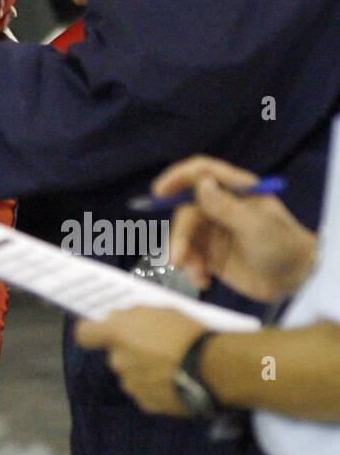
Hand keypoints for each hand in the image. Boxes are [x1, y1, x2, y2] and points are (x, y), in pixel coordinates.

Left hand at [74, 307, 208, 415]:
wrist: (212, 368)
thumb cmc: (186, 332)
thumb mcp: (159, 310)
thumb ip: (133, 316)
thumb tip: (117, 320)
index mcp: (116, 334)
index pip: (84, 335)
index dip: (93, 333)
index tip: (105, 332)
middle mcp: (118, 361)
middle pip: (116, 356)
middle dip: (131, 353)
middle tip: (157, 348)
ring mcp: (131, 385)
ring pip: (132, 376)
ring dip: (144, 372)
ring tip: (172, 368)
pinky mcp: (147, 405)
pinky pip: (146, 393)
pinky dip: (157, 389)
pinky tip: (176, 383)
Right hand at [151, 155, 316, 301]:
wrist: (294, 281)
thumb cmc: (283, 246)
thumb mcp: (257, 227)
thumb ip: (227, 207)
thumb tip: (201, 182)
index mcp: (234, 190)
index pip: (201, 172)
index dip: (178, 177)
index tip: (160, 192)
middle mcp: (219, 206)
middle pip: (185, 212)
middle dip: (179, 237)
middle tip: (178, 261)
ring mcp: (213, 230)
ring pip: (183, 236)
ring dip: (183, 256)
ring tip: (198, 276)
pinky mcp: (210, 254)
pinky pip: (188, 257)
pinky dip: (191, 270)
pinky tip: (204, 282)